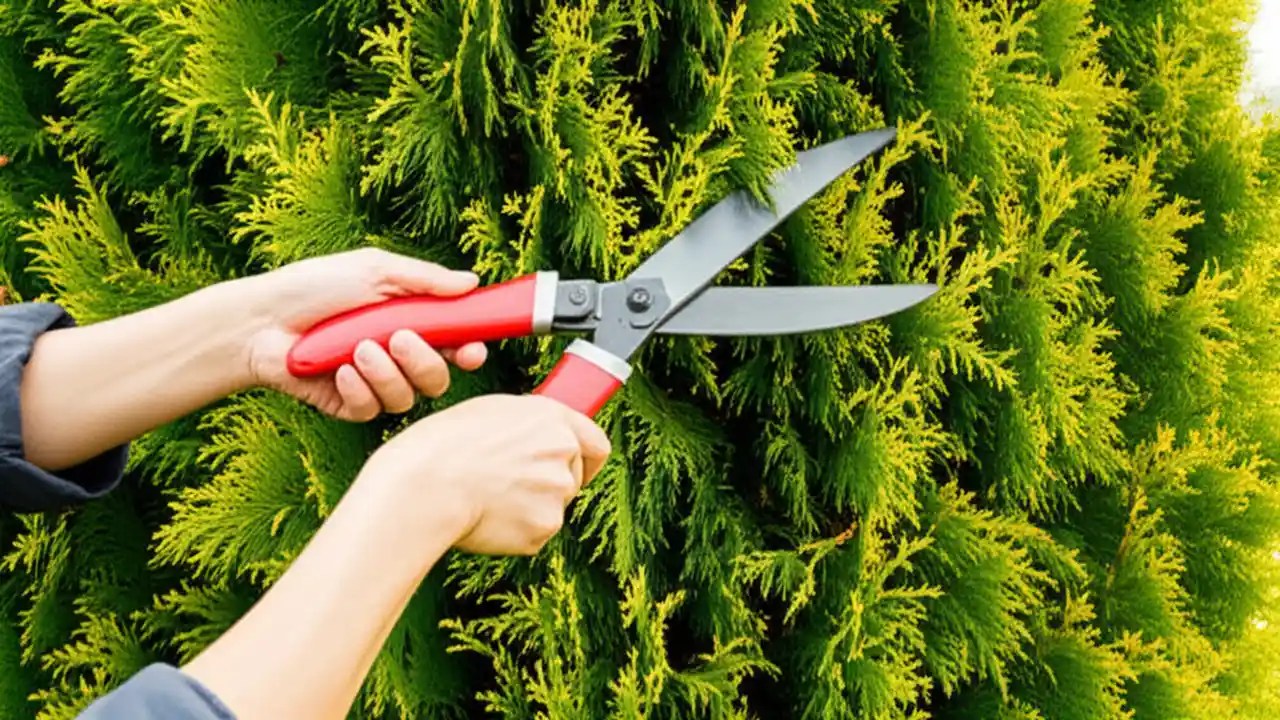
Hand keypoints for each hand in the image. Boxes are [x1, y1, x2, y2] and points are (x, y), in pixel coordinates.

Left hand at [239, 248, 487, 420]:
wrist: (260, 320)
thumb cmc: (313, 288)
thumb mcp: (373, 271)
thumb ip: (424, 280)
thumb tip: (471, 282)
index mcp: (410, 323)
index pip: (455, 344)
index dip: (471, 350)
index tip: (473, 349)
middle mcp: (396, 358)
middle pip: (438, 378)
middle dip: (425, 362)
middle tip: (400, 339)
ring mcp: (373, 384)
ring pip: (407, 397)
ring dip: (386, 373)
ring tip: (356, 349)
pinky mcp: (348, 404)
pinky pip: (372, 410)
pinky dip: (359, 389)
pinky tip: (338, 372)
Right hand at [356, 394, 611, 555]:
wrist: (425, 484)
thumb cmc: (442, 446)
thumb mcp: (489, 413)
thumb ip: (527, 425)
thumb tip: (538, 438)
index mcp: (551, 417)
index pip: (596, 443)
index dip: (587, 459)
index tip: (578, 468)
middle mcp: (563, 451)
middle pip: (574, 479)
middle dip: (548, 485)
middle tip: (508, 486)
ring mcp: (557, 493)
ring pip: (551, 507)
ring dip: (528, 508)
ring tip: (486, 499)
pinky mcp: (543, 528)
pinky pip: (533, 534)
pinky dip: (514, 532)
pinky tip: (485, 517)